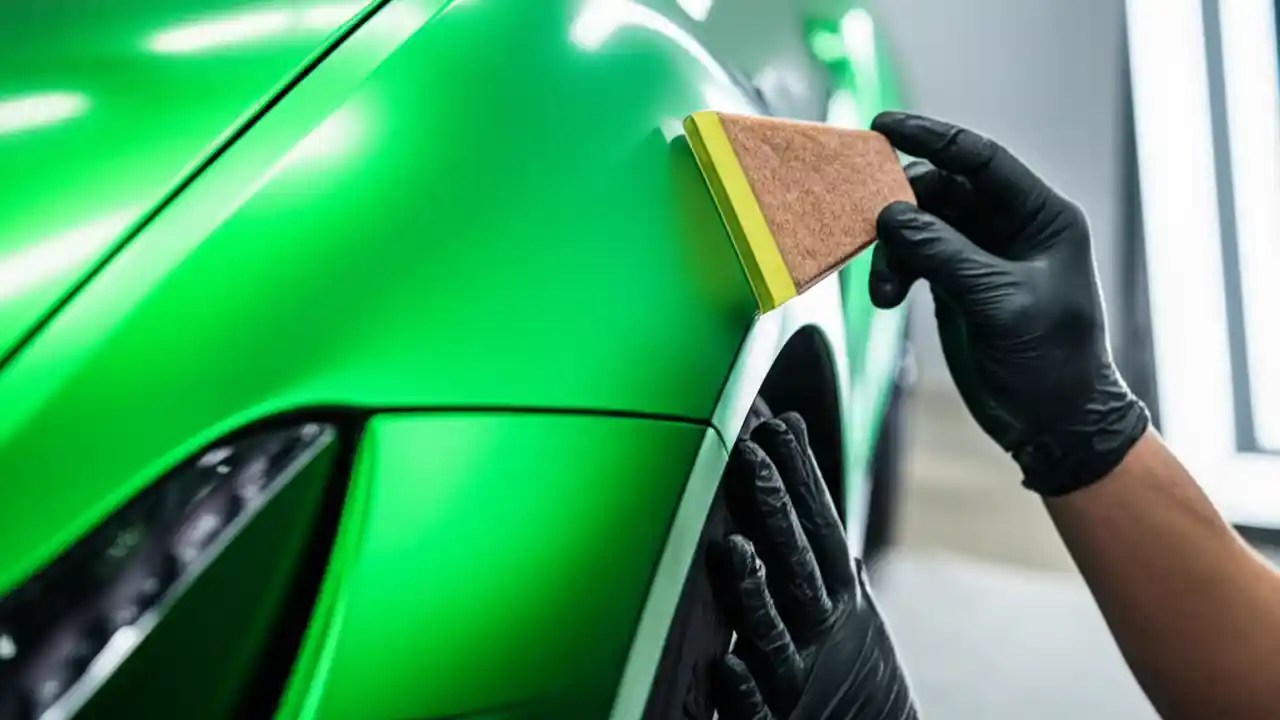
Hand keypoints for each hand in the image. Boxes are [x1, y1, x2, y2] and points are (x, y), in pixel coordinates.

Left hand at [710, 413, 917, 719]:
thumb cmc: (855, 675)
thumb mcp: (853, 615)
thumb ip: (833, 567)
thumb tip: (816, 501)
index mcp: (840, 599)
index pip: (821, 525)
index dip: (802, 476)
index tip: (780, 426)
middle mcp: (821, 632)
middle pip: (798, 561)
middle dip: (775, 508)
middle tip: (749, 456)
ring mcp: (798, 678)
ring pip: (772, 629)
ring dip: (752, 590)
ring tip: (731, 547)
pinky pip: (755, 708)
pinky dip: (742, 686)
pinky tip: (724, 663)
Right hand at [868, 111, 1148, 495]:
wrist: (1054, 425)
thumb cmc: (1049, 363)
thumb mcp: (999, 304)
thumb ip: (945, 255)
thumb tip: (890, 215)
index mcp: (1041, 218)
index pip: (981, 160)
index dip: (933, 139)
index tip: (883, 127)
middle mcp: (1011, 228)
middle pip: (941, 192)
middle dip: (902, 209)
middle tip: (871, 228)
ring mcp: (981, 256)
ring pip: (920, 226)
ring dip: (893, 252)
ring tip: (885, 294)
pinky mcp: (957, 285)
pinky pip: (914, 259)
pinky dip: (895, 274)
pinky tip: (888, 301)